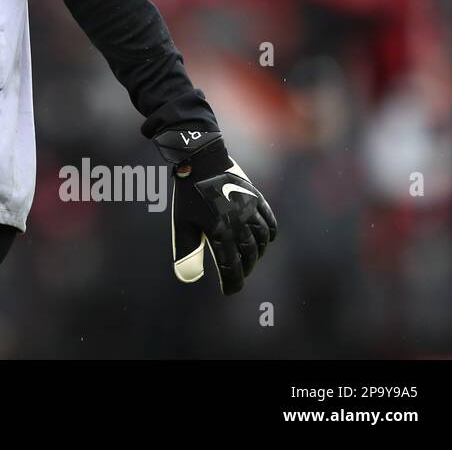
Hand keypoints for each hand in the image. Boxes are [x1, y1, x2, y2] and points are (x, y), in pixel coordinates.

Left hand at [153, 128, 277, 293]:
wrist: (200, 160)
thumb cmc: (187, 194)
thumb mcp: (182, 224)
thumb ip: (187, 252)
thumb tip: (189, 278)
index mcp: (219, 232)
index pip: (230, 267)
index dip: (231, 282)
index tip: (230, 291)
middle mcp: (239, 224)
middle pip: (247, 255)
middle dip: (243, 269)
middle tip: (238, 275)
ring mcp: (250, 210)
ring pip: (261, 240)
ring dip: (256, 253)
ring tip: (249, 259)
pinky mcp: (256, 198)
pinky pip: (269, 221)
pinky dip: (269, 234)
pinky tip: (265, 240)